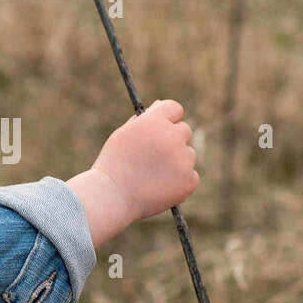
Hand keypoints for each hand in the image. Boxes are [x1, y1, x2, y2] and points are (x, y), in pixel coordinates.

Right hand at [67, 99, 198, 246]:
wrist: (111, 196)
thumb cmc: (113, 165)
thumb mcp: (123, 135)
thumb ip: (144, 120)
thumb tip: (158, 106)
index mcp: (154, 122)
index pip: (174, 108)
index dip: (170, 118)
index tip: (164, 127)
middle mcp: (172, 137)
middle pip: (185, 130)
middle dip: (173, 140)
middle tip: (155, 156)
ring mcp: (183, 159)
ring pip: (188, 155)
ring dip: (176, 161)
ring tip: (152, 175)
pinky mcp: (189, 180)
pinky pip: (191, 176)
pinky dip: (180, 181)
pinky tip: (160, 187)